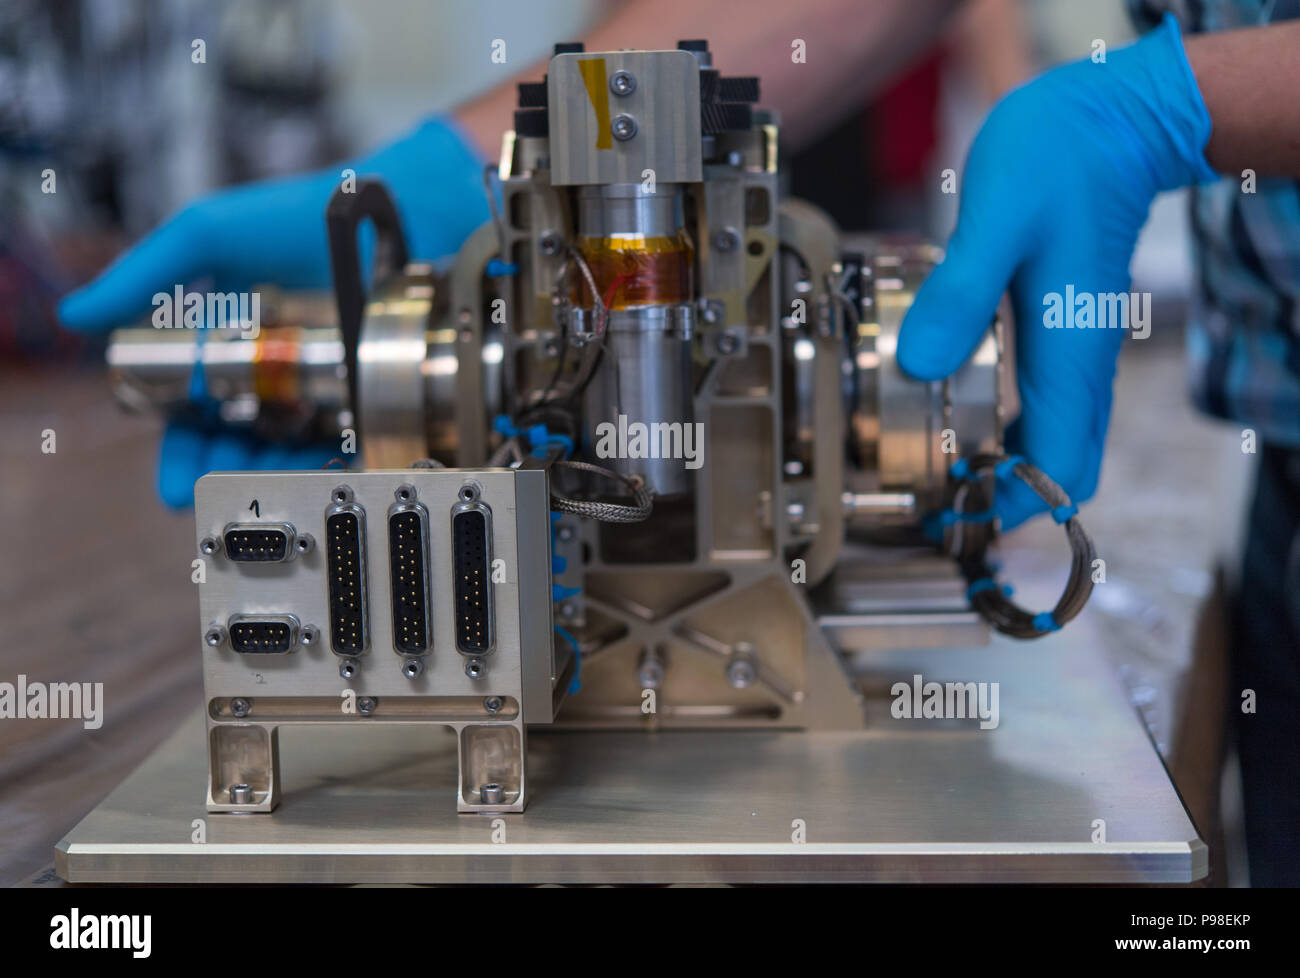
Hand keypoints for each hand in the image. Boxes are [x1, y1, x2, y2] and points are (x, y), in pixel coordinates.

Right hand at [59, 117, 488, 506]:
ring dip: (265, 476)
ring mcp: (319, 387)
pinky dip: (323, 463)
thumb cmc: (296, 216)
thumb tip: (75, 314)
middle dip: (218, 475)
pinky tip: (310, 475)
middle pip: (236, 442)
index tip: (176, 482)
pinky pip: (342, 444)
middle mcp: (270, 374)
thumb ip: (143, 275)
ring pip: (285, 450)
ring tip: (257, 490)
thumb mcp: (208, 236)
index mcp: (225, 347)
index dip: (183, 449)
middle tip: (210, 499)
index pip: (194, 414)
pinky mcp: (365, 395)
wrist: (383, 212)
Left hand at [897, 13, 1215, 528]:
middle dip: (1006, 506)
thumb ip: (961, 293)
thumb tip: (920, 364)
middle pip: (1060, 471)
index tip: (958, 524)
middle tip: (942, 516)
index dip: (1012, 510)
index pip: (1058, 468)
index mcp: (1068, 355)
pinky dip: (1005, 435)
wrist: (1106, 122)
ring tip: (942, 484)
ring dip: (1006, 475)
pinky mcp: (1057, 336)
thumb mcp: (997, 219)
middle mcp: (1078, 366)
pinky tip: (958, 423)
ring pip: (1053, 444)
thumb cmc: (1057, 160)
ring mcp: (1072, 354)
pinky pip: (1039, 409)